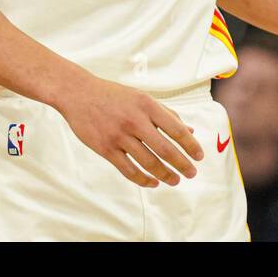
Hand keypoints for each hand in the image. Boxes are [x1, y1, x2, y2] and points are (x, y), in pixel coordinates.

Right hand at [56, 76, 204, 187]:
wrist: (78, 93)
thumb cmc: (114, 95)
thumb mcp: (142, 97)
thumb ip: (166, 113)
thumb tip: (189, 131)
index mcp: (147, 105)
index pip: (176, 129)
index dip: (190, 145)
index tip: (199, 156)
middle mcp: (134, 120)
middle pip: (165, 149)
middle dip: (182, 164)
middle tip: (191, 174)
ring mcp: (119, 135)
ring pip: (148, 162)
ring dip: (165, 175)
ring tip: (175, 180)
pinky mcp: (105, 148)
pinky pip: (129, 170)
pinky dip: (144, 180)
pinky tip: (154, 182)